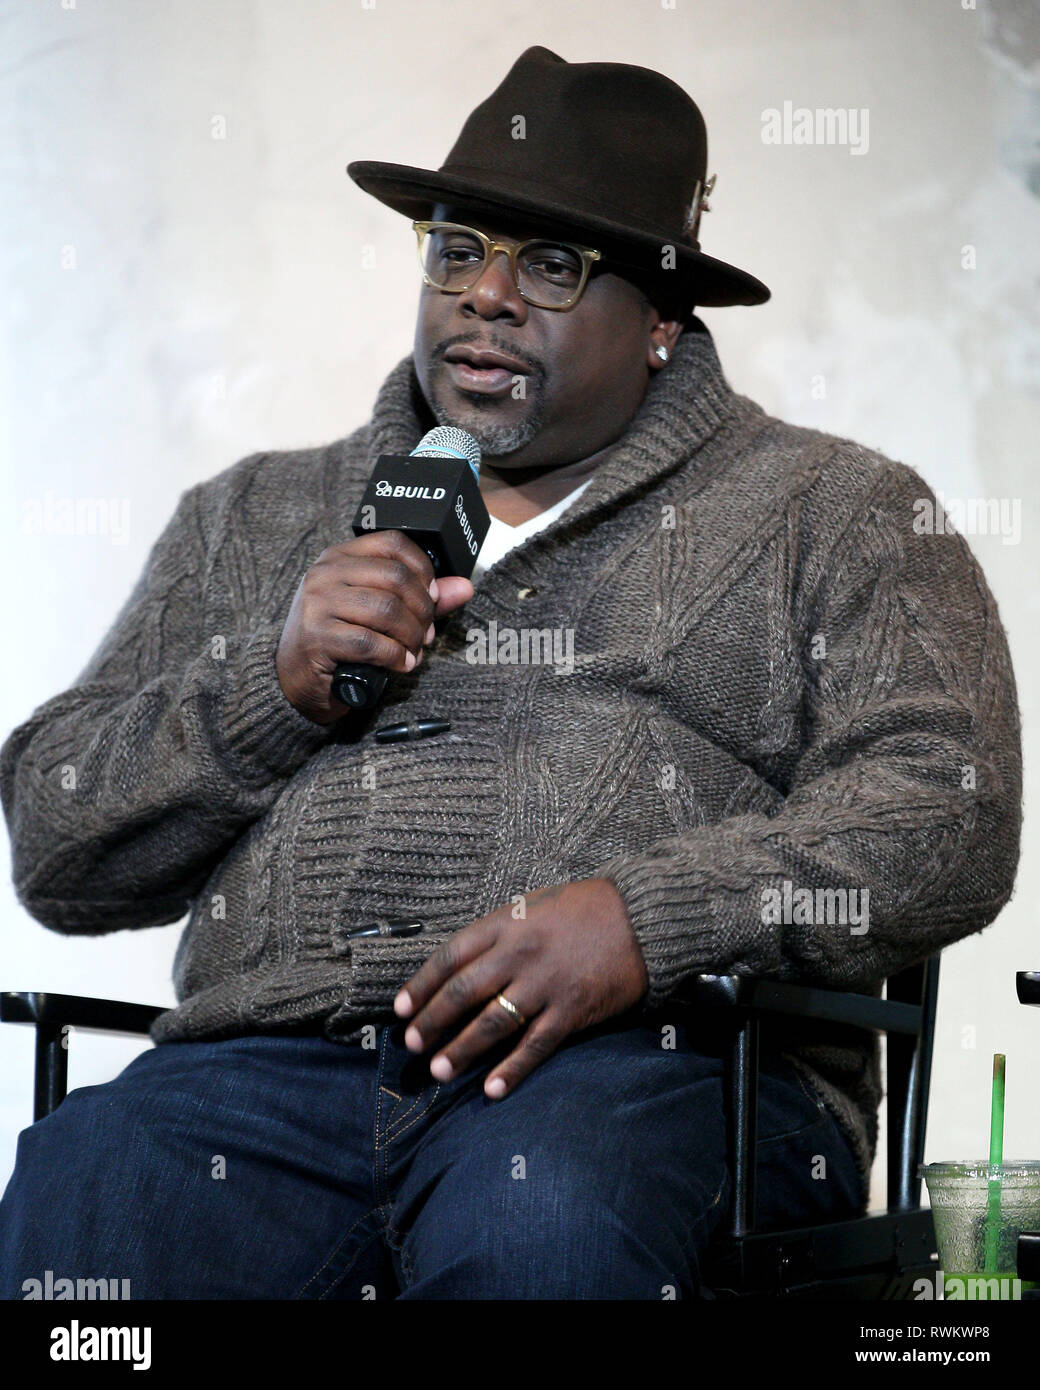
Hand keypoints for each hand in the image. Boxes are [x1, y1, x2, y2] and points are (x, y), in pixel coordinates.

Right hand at [276, 530, 473, 723]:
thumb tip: (464, 588)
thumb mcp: (374, 611)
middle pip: (395, 578)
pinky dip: (395, 656)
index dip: (423, 569)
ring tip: (413, 651)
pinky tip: (400, 664)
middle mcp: (325, 574)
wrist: (293, 678)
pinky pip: (372, 643)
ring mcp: (317, 604)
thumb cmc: (337, 639)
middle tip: (426, 634)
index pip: (393, 543)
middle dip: (422, 610)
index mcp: (339, 557)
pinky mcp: (317, 637)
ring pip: (387, 610)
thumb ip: (419, 596)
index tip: (433, 596)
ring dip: (411, 636)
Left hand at [393, 879, 648, 1098]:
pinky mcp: (572, 1009)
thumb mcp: (530, 907)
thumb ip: (496, 935)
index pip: (450, 957)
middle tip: (412, 1045)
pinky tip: (492, 1089)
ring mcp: (545, 983)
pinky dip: (512, 1069)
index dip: (421, 985)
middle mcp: (519, 954)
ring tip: (439, 1070)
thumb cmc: (581, 910)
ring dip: (462, 1050)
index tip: (401, 1009)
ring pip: (492, 1022)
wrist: (640, 917)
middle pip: (463, 992)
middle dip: (433, 1021)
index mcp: (505, 925)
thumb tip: (459, 968)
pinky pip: (535, 1045)